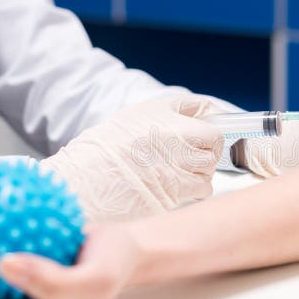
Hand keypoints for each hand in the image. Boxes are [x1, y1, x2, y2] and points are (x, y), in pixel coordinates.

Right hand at [41, 94, 224, 222]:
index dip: (207, 118)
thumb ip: (161, 116)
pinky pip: (201, 189)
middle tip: (191, 156)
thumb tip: (193, 117)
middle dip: (207, 149)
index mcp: (160, 112)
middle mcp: (175, 133)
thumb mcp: (129, 119)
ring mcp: (179, 162)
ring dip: (200, 172)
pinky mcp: (179, 189)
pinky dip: (195, 191)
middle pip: (213, 139)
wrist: (85, 182)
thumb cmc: (100, 153)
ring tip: (178, 175)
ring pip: (209, 167)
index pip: (202, 107)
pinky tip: (176, 189)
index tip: (205, 127)